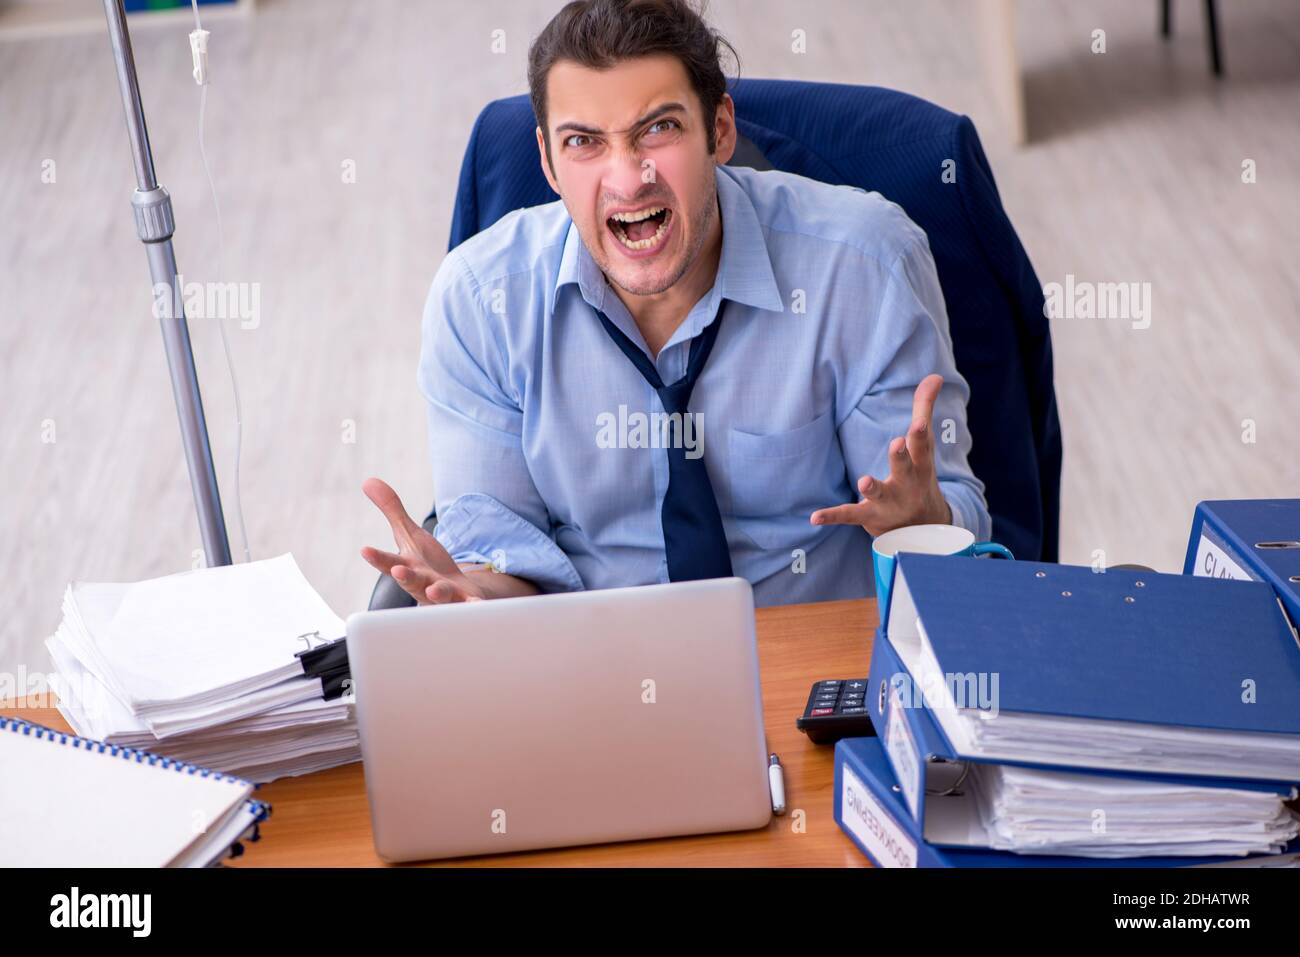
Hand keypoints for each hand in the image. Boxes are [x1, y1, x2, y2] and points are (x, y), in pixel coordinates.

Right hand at [360, 477, 484, 603]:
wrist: (451, 595)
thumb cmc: (426, 565)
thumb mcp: (409, 535)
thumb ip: (392, 510)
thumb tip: (368, 481)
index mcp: (407, 566)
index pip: (388, 561)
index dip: (377, 557)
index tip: (365, 550)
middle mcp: (421, 583)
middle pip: (411, 580)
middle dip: (405, 577)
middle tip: (398, 570)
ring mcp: (443, 594)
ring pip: (438, 594)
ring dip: (436, 593)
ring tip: (434, 590)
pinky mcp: (464, 599)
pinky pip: (469, 603)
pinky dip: (473, 605)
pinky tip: (477, 605)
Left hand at [809, 374, 952, 537]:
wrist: (923, 530)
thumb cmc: (920, 477)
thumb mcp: (923, 446)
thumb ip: (923, 410)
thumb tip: (935, 376)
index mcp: (920, 465)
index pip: (921, 447)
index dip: (920, 435)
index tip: (918, 424)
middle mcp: (907, 484)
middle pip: (904, 468)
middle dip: (901, 457)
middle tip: (896, 443)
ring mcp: (889, 503)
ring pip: (880, 494)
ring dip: (872, 488)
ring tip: (864, 481)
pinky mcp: (870, 517)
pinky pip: (850, 515)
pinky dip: (833, 515)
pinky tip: (815, 516)